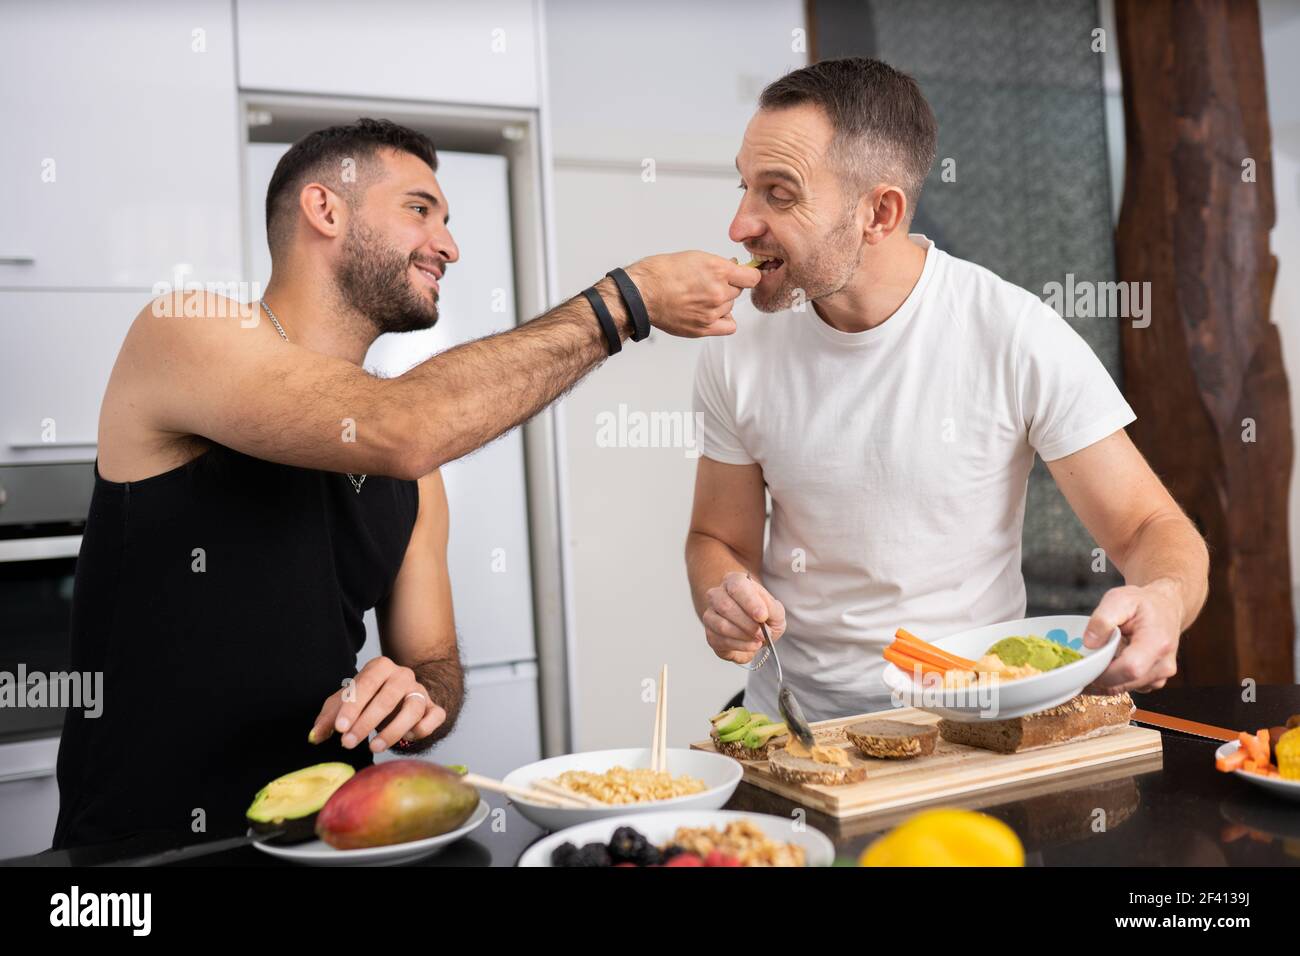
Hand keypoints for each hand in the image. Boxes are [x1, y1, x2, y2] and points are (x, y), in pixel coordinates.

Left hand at [308, 656, 446, 753]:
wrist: (401, 696)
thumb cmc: (369, 699)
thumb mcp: (345, 704)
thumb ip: (329, 718)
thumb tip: (314, 737)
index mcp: (380, 667)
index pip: (365, 684)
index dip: (352, 707)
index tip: (339, 729)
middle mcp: (402, 675)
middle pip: (388, 696)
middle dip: (366, 722)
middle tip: (348, 743)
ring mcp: (421, 691)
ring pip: (413, 708)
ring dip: (392, 730)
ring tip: (373, 748)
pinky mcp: (433, 708)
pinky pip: (435, 717)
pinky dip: (423, 729)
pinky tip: (407, 738)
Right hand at [625, 251, 759, 337]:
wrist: (641, 294)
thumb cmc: (660, 273)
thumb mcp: (694, 256)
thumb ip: (718, 264)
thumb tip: (733, 267)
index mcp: (718, 270)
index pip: (752, 277)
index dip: (747, 275)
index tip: (743, 275)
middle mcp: (718, 292)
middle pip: (739, 291)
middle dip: (728, 286)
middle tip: (709, 284)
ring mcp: (712, 311)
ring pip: (730, 307)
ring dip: (721, 303)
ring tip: (700, 297)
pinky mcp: (704, 328)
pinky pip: (729, 326)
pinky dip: (723, 321)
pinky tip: (712, 314)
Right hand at [702, 571, 785, 663]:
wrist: (757, 635)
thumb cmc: (765, 618)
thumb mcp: (776, 611)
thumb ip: (771, 609)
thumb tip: (761, 614)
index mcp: (734, 581)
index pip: (737, 586)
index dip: (749, 602)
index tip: (762, 616)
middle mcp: (717, 594)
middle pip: (725, 606)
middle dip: (747, 623)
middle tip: (762, 633)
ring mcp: (710, 615)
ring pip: (721, 625)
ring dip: (743, 635)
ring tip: (758, 639)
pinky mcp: (710, 634)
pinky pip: (721, 641)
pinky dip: (740, 645)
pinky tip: (751, 645)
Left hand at [1081, 579, 1182, 694]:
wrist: (1164, 608)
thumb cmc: (1142, 603)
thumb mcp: (1118, 599)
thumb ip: (1102, 620)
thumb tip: (1089, 644)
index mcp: (1157, 643)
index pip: (1130, 669)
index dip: (1103, 672)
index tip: (1085, 662)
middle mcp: (1163, 665)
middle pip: (1123, 683)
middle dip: (1097, 676)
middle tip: (1081, 661)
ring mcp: (1160, 676)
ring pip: (1122, 689)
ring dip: (1102, 679)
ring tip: (1095, 658)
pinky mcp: (1154, 682)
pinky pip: (1127, 688)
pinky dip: (1111, 681)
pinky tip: (1106, 664)